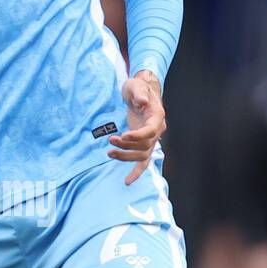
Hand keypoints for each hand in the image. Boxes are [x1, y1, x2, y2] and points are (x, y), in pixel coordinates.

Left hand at [107, 70, 165, 185]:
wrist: (139, 92)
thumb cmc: (137, 88)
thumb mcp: (136, 85)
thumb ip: (139, 93)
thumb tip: (142, 101)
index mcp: (157, 116)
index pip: (150, 130)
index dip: (137, 135)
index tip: (123, 136)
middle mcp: (157, 130)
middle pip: (144, 145)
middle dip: (126, 145)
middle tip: (111, 140)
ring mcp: (151, 139)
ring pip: (142, 155)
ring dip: (125, 156)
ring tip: (109, 152)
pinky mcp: (143, 144)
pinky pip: (143, 162)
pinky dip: (136, 173)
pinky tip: (127, 181)